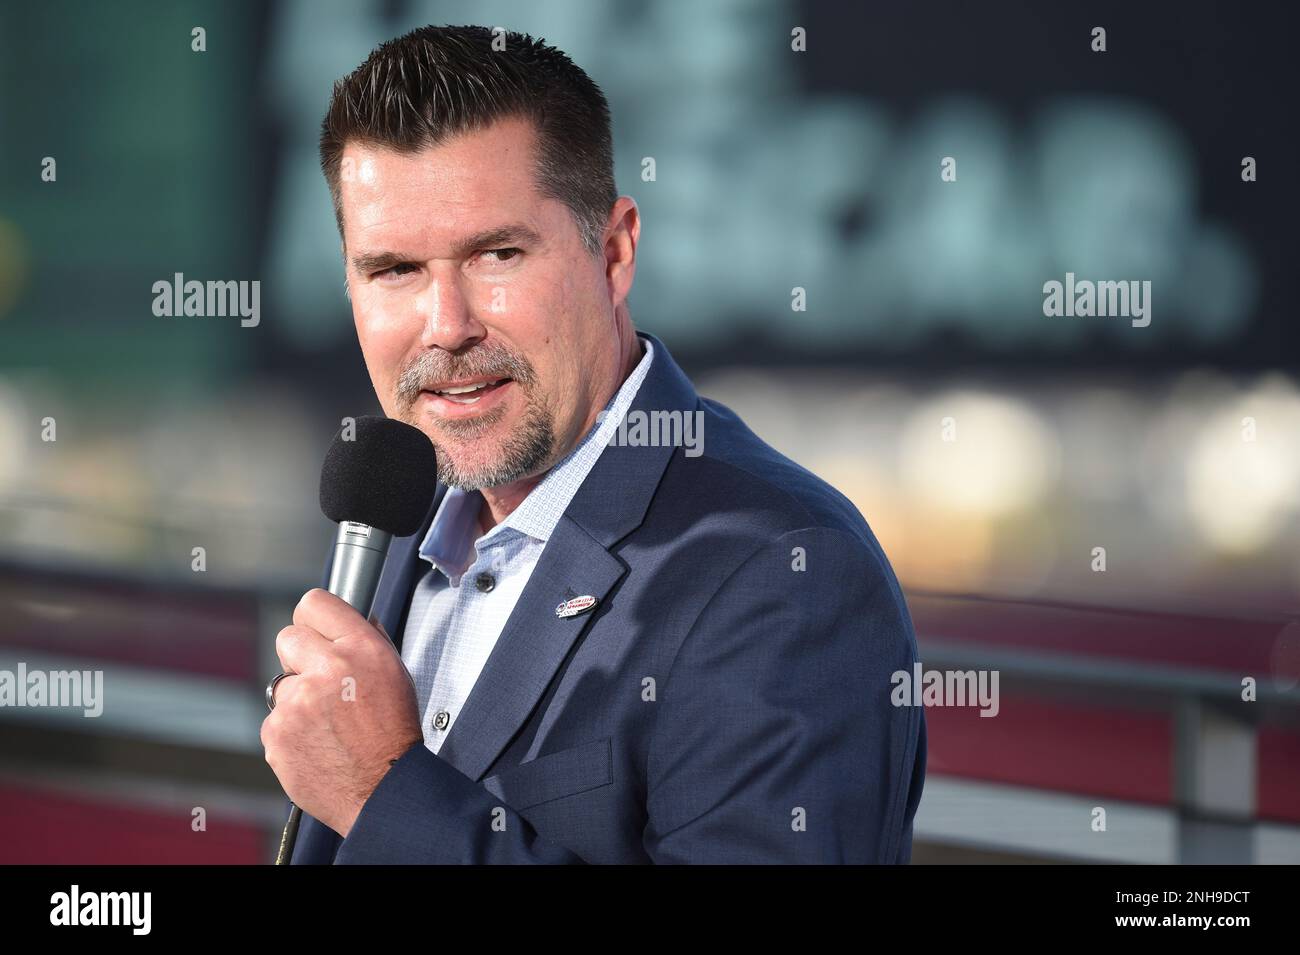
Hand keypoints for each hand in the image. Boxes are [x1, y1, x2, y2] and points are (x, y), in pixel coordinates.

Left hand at [261, 588, 422, 836]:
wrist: (382, 790)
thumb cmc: (393, 735)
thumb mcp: (396, 675)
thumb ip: (368, 642)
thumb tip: (348, 623)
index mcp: (361, 648)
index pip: (314, 603)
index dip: (314, 618)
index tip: (314, 631)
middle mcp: (327, 668)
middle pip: (287, 637)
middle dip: (301, 656)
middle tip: (321, 681)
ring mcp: (297, 702)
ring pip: (281, 684)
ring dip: (297, 699)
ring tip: (326, 722)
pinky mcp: (276, 732)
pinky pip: (275, 719)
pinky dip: (290, 730)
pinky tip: (316, 742)